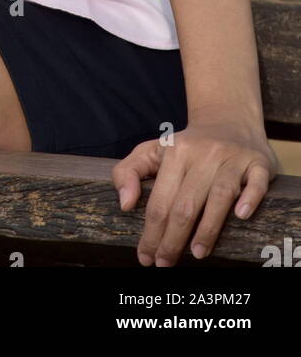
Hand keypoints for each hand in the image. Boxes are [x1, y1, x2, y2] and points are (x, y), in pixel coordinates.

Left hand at [112, 107, 278, 266]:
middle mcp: (204, 154)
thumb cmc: (186, 146)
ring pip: (220, 195)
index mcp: (175, 152)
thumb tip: (125, 204)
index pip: (160, 200)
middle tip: (165, 264)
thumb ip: (128, 172)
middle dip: (173, 239)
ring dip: (208, 227)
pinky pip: (256, 182)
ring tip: (197, 253)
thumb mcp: (152, 150)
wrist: (228, 119)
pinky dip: (250, 198)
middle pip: (186, 203)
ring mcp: (233, 158)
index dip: (151, 232)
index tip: (146, 257)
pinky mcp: (258, 163)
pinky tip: (241, 216)